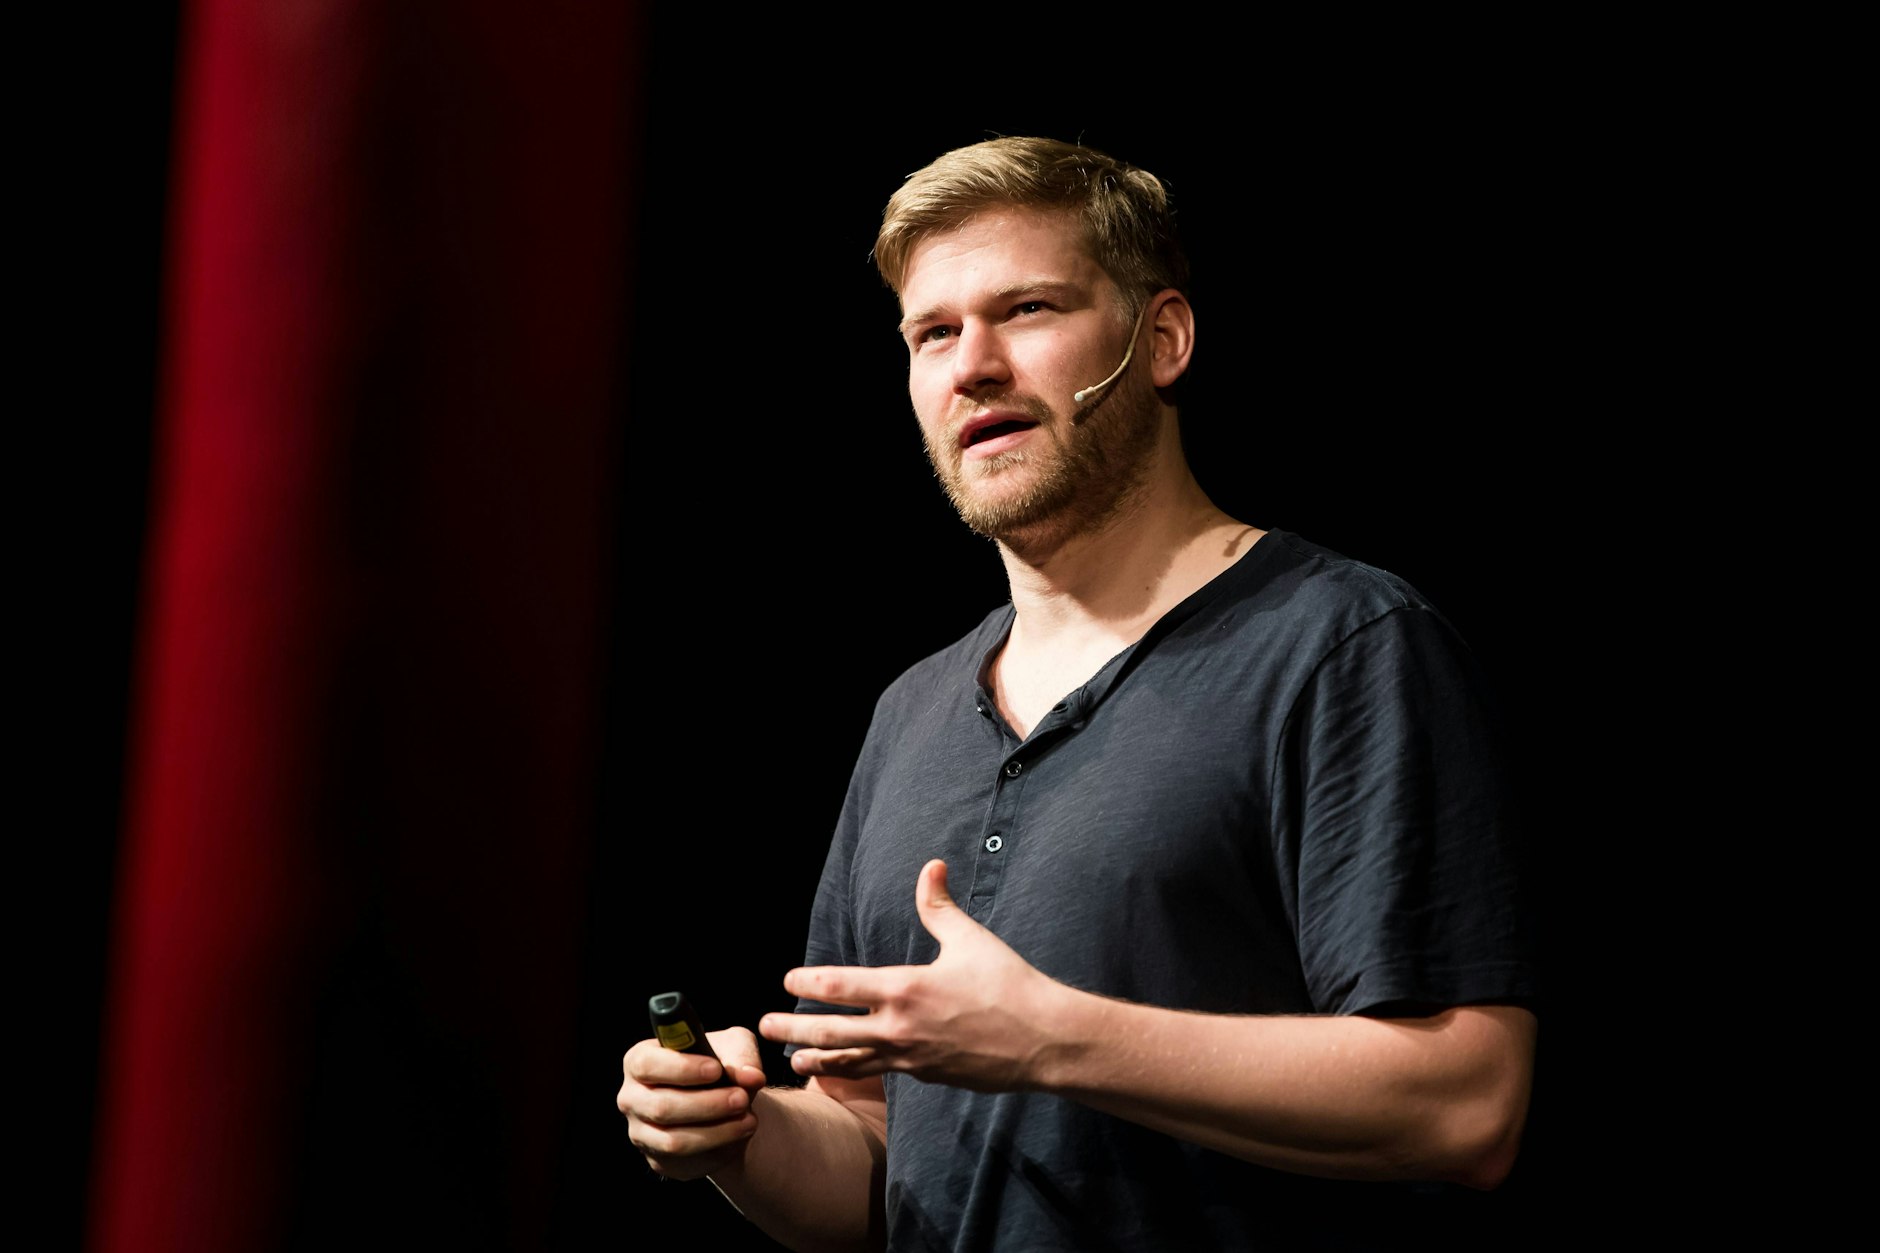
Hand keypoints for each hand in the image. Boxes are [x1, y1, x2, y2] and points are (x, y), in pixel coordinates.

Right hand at [619, 1026, 766, 1179]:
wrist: (722, 1104)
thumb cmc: (718, 1066)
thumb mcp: (733, 1047)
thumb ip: (741, 1056)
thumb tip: (751, 1076)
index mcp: (639, 1062)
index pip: (646, 1065)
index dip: (681, 1068)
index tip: (716, 1069)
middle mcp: (632, 1098)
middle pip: (662, 1107)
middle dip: (707, 1105)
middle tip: (741, 1098)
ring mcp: (641, 1134)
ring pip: (673, 1141)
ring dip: (716, 1132)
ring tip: (749, 1121)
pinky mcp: (658, 1161)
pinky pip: (685, 1163)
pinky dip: (716, 1151)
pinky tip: (738, 1137)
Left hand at [759, 859, 1067, 1092]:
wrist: (1044, 1041)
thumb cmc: (1010, 986)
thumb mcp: (971, 940)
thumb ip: (939, 906)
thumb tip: (931, 866)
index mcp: (906, 989)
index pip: (841, 987)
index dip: (808, 984)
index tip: (788, 980)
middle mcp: (900, 1028)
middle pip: (832, 1032)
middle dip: (793, 1028)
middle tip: (764, 1025)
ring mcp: (912, 1057)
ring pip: (852, 1060)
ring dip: (819, 1059)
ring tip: (794, 1061)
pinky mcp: (928, 1075)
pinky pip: (882, 1073)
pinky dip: (857, 1072)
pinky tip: (847, 1070)